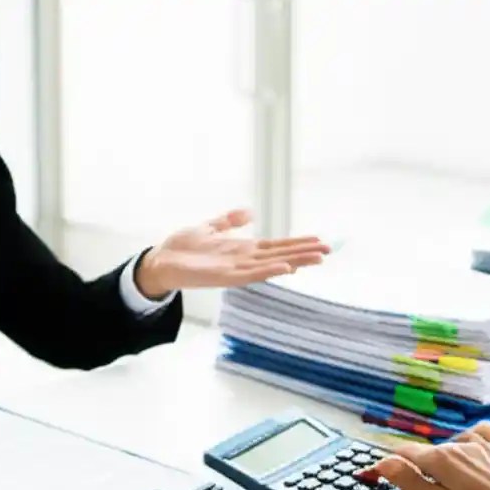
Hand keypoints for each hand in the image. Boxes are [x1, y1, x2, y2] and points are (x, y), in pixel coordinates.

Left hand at [134, 209, 329, 298]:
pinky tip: (285, 268)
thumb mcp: (210, 227)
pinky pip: (250, 274)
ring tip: (316, 258)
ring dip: (294, 262)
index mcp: (242, 250)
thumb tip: (249, 212)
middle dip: (304, 253)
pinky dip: (268, 271)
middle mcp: (243, 260)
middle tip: (329, 250)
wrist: (160, 261)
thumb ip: (229, 222)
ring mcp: (235, 270)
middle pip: (280, 255)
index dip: (297, 243)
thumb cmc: (183, 247)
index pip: (276, 246)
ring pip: (271, 265)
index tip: (319, 241)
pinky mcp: (224, 277)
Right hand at [374, 422, 489, 489]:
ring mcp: (480, 445)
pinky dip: (469, 441)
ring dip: (445, 459)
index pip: (404, 453)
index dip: (391, 464)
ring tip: (450, 484)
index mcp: (440, 459)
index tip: (384, 474)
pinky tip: (469, 455)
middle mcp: (458, 445)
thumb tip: (383, 462)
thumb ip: (410, 481)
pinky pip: (478, 433)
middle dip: (421, 468)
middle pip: (428, 452)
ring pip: (450, 444)